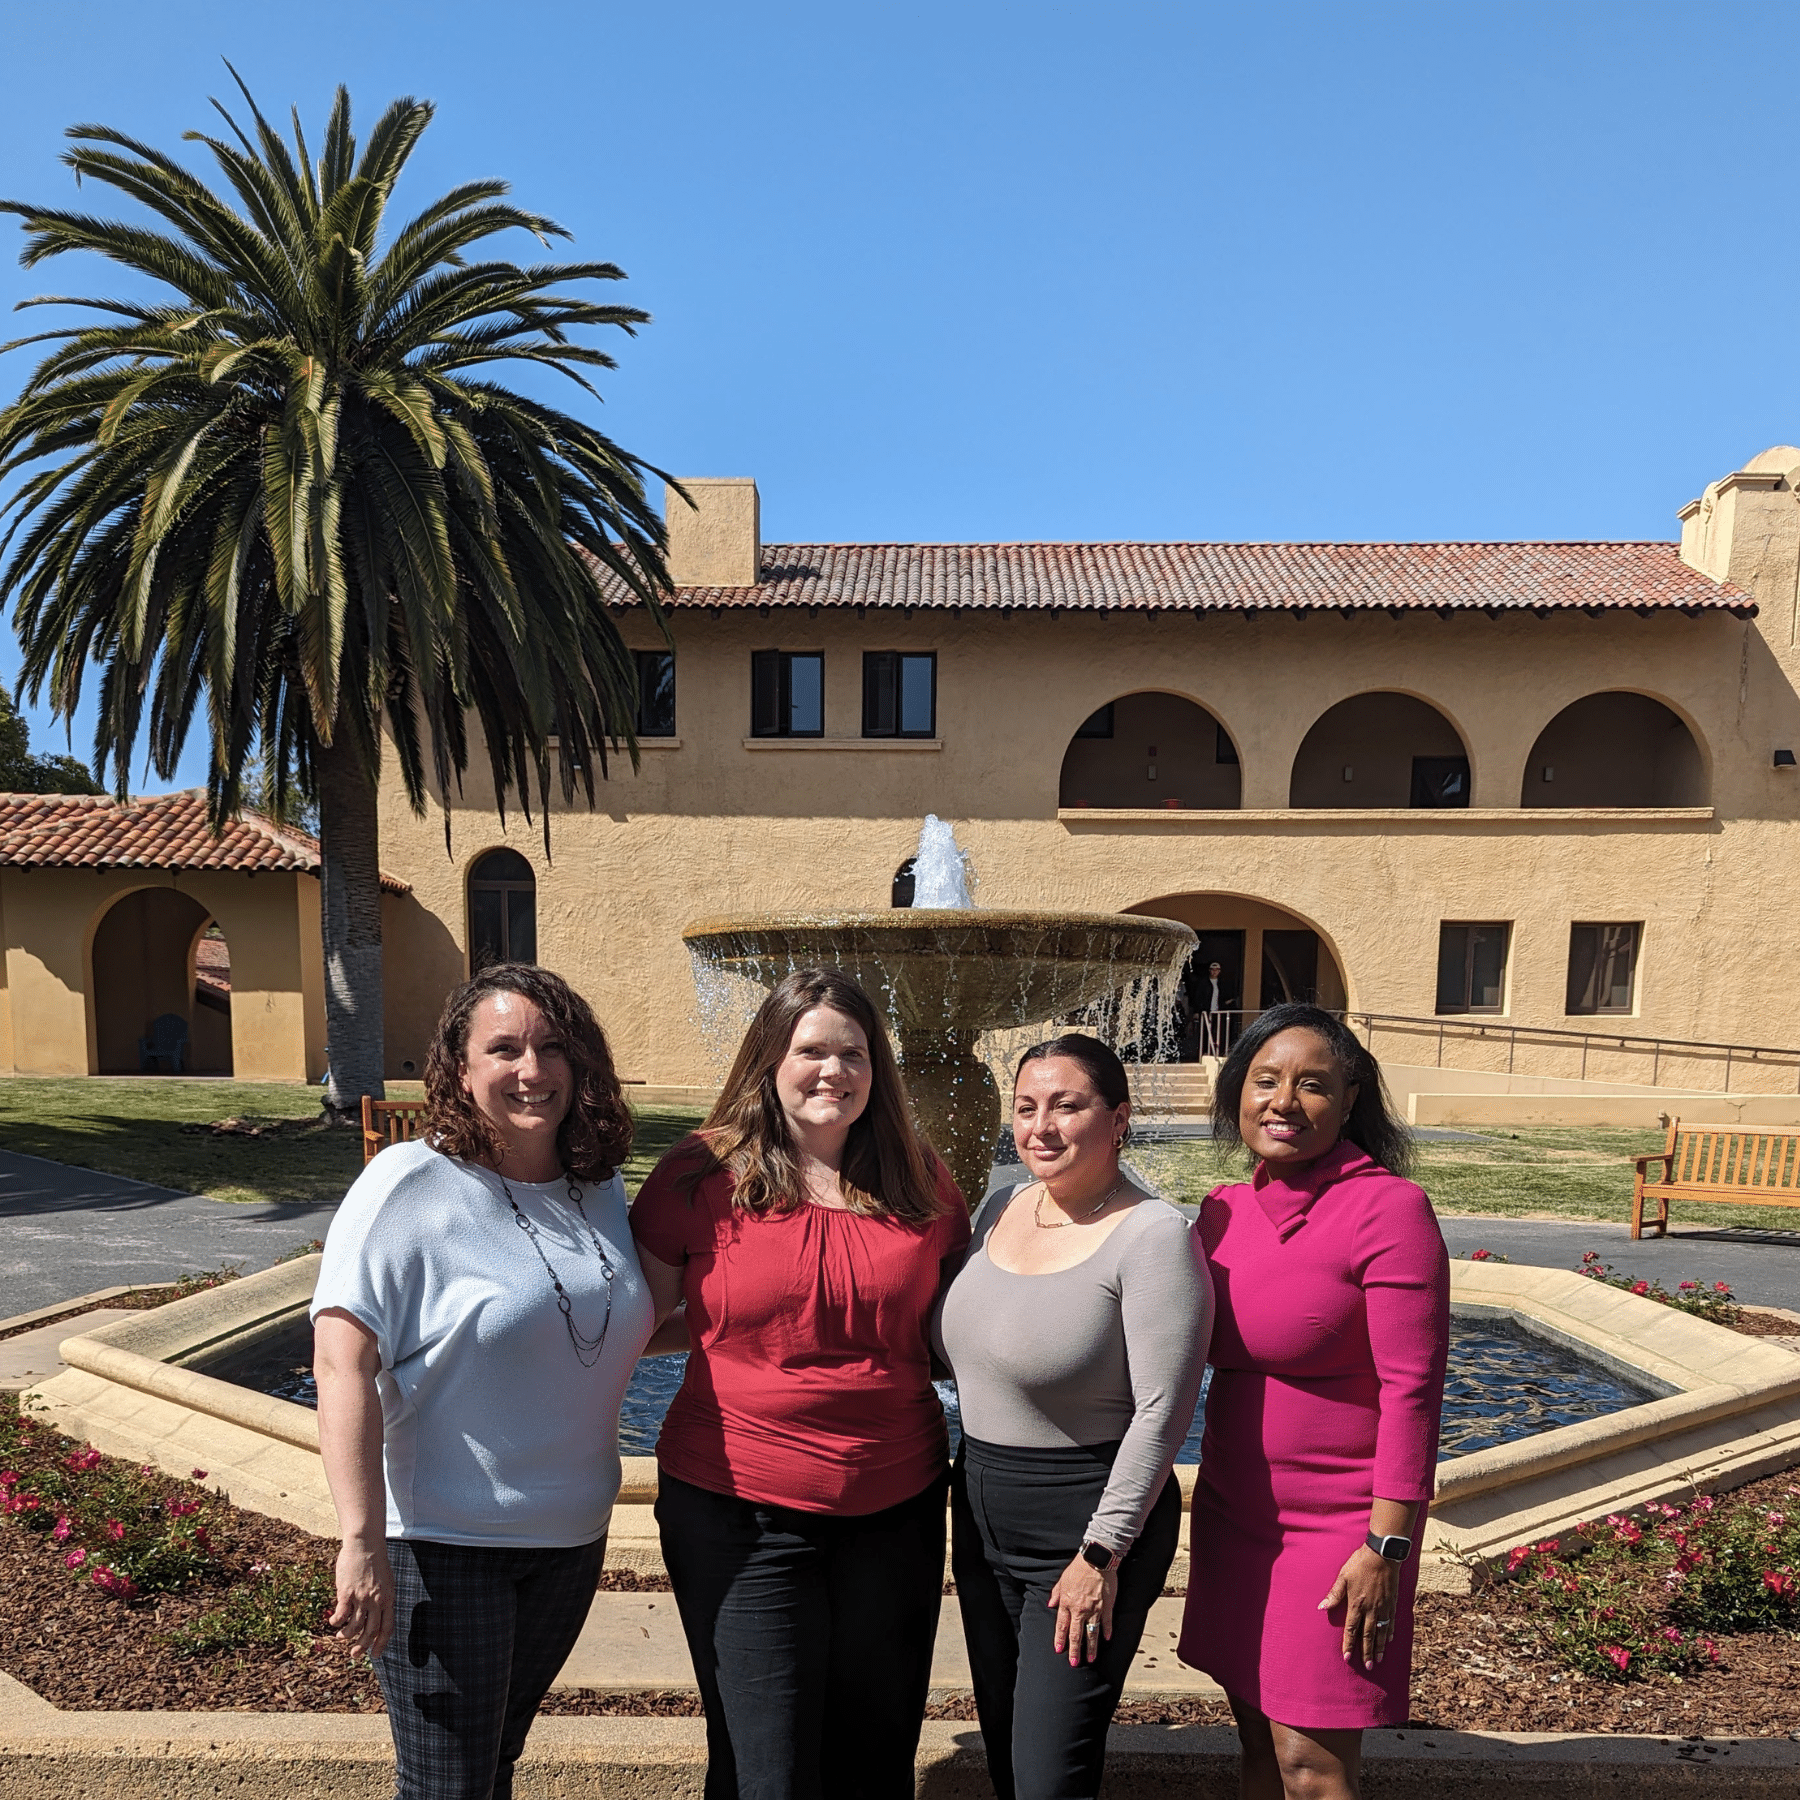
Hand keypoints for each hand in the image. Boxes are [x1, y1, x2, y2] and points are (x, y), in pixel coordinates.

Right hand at [329, 1537, 394, 1660]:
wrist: (365, 1544)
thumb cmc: (376, 1562)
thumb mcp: (386, 1581)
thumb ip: (382, 1598)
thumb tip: (375, 1616)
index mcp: (388, 1598)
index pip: (387, 1627)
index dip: (381, 1643)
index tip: (375, 1655)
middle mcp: (376, 1601)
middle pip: (370, 1631)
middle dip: (362, 1647)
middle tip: (355, 1654)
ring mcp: (362, 1597)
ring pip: (354, 1627)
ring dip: (346, 1635)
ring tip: (341, 1636)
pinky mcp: (347, 1593)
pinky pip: (341, 1615)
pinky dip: (336, 1622)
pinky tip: (333, 1622)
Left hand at [1049, 1552, 1116, 1665]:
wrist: (1096, 1559)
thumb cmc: (1078, 1568)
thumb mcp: (1062, 1580)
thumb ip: (1056, 1594)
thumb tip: (1050, 1605)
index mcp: (1067, 1602)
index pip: (1062, 1625)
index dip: (1060, 1638)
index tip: (1059, 1650)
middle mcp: (1080, 1609)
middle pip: (1076, 1634)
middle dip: (1075, 1650)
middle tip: (1074, 1663)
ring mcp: (1094, 1609)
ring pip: (1092, 1632)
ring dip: (1091, 1647)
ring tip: (1091, 1659)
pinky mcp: (1107, 1606)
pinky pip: (1107, 1622)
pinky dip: (1107, 1631)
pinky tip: (1107, 1640)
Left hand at [1318, 1544, 1398, 1668]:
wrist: (1382, 1555)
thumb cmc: (1360, 1564)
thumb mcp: (1343, 1577)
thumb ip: (1334, 1594)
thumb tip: (1322, 1608)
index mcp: (1357, 1604)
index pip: (1352, 1629)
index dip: (1349, 1645)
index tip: (1348, 1658)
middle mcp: (1371, 1610)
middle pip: (1368, 1636)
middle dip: (1367, 1653)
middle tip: (1368, 1667)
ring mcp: (1383, 1608)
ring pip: (1381, 1633)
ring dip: (1380, 1648)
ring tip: (1379, 1660)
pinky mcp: (1392, 1603)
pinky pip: (1390, 1622)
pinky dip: (1389, 1633)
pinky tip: (1388, 1640)